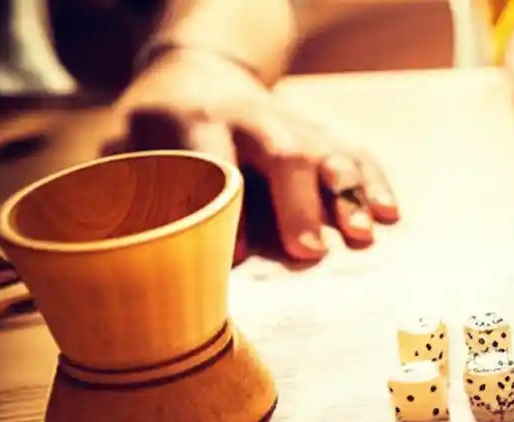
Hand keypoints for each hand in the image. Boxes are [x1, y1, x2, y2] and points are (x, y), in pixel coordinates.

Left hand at [108, 47, 398, 261]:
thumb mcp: (129, 146)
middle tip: (308, 251)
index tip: (238, 255)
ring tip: (362, 236)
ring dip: (346, 195)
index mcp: (195, 121)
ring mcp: (292, 123)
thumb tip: (124, 247)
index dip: (227, 207)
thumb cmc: (161, 133)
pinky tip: (390, 215)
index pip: (214, 160)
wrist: (200, 73)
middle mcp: (250, 119)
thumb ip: (128, 188)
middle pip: (282, 152)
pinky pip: (355, 153)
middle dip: (298, 203)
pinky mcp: (322, 133)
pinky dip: (374, 185)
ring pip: (325, 151)